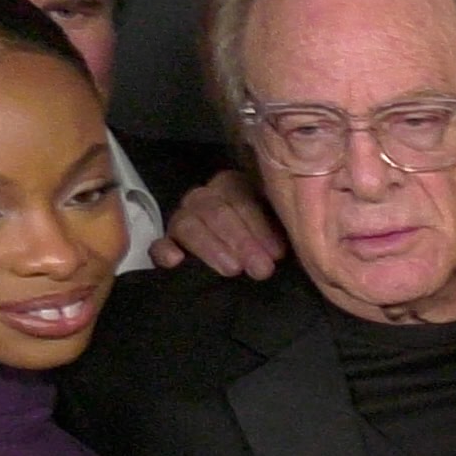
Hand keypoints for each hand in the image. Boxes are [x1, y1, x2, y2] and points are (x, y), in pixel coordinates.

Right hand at [154, 169, 287, 278]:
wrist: (258, 264)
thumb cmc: (274, 245)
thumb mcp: (284, 229)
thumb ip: (287, 224)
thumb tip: (296, 233)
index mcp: (235, 185)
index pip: (241, 197)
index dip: (259, 226)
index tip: (277, 254)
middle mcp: (206, 196)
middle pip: (215, 210)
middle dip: (241, 241)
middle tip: (261, 270)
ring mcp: (183, 218)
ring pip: (187, 223)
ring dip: (211, 247)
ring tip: (232, 270)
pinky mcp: (168, 243)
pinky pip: (159, 243)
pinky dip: (164, 251)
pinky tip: (176, 261)